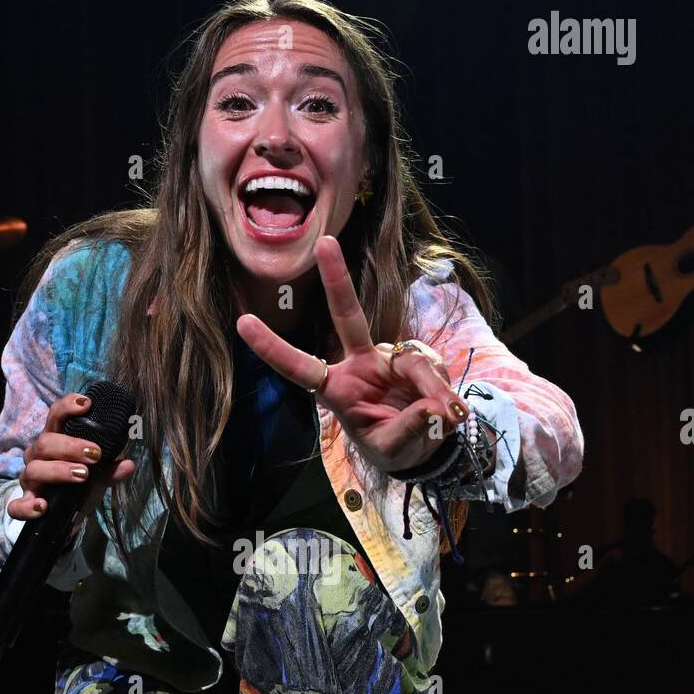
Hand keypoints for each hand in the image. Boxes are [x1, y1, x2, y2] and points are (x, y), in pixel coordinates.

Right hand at [9, 392, 134, 520]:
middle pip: (45, 442)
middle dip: (70, 446)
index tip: (86, 404)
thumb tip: (129, 465)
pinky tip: (43, 506)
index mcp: (54, 442)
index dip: (67, 406)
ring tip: (82, 475)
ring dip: (58, 470)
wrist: (66, 517)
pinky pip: (17, 505)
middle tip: (95, 454)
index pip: (55, 417)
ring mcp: (29, 479)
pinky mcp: (25, 502)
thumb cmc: (78, 488)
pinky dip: (28, 506)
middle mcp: (37, 457)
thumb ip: (110, 471)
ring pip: (34, 469)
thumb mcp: (97, 478)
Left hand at [235, 235, 471, 473]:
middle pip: (347, 317)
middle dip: (337, 280)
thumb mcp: (394, 449)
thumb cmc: (395, 449)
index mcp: (337, 389)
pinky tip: (450, 412)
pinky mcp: (419, 358)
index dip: (273, 348)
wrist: (426, 448)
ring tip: (445, 417)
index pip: (300, 367)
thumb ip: (407, 430)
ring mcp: (390, 357)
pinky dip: (444, 392)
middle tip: (324, 243)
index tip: (242, 323)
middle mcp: (359, 364)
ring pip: (412, 360)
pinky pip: (433, 368)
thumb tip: (432, 409)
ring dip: (431, 388)